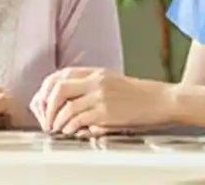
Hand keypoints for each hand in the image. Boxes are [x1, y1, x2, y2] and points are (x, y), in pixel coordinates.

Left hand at [30, 67, 167, 134]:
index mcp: (95, 72)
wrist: (162, 100)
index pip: (59, 75)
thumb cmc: (139, 95)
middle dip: (46, 106)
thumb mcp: (111, 83)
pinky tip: (71, 131)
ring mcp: (101, 96)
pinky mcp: (107, 112)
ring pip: (65, 106)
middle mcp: (95, 81)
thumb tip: (65, 103)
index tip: (42, 104)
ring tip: (56, 128)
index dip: (45, 91)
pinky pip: (79, 119)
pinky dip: (70, 127)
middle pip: (57, 87)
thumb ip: (89, 87)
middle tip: (45, 119)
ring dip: (56, 120)